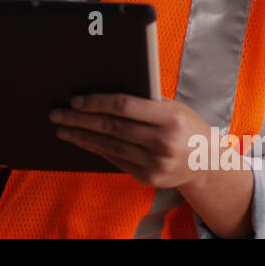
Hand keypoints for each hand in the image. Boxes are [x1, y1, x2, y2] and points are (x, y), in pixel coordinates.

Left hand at [48, 93, 209, 188]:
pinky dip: (94, 148)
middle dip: (80, 120)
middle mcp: (163, 142)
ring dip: (81, 136)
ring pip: (109, 145)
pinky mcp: (147, 177)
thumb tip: (104, 88)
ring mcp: (155, 163)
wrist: (206, 162)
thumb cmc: (186, 126)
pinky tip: (81, 140)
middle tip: (58, 114)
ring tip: (62, 128)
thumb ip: (145, 100)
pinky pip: (114, 159)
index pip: (125, 106)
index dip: (97, 102)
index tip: (76, 100)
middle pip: (112, 127)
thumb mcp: (173, 107)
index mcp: (170, 118)